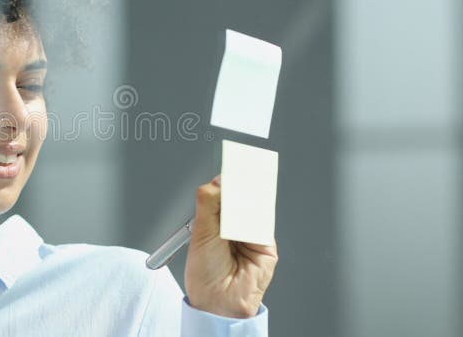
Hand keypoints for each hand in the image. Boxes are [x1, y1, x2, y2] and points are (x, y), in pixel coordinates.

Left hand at [183, 175, 277, 317]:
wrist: (217, 300)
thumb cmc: (205, 273)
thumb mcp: (200, 231)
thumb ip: (209, 202)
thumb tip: (220, 180)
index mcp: (216, 220)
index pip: (225, 193)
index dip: (229, 179)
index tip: (232, 166)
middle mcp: (234, 226)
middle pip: (243, 197)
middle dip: (241, 185)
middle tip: (238, 175)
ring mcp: (251, 234)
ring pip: (256, 207)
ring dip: (248, 199)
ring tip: (238, 197)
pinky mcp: (266, 245)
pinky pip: (264, 224)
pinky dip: (257, 217)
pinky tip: (246, 217)